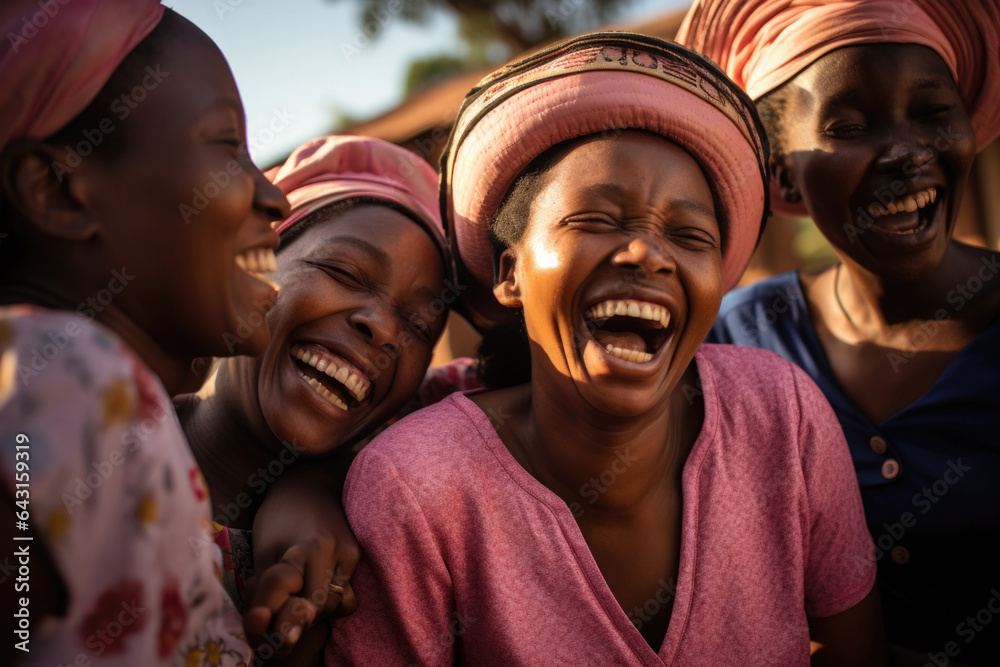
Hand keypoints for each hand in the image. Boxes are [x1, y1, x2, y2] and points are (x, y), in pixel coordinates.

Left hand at [242, 456, 358, 656]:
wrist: (310, 486)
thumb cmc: (279, 517)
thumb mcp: (263, 548)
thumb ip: (266, 586)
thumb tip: (263, 625)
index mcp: (304, 547)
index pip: (292, 595)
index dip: (274, 613)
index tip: (260, 622)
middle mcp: (332, 551)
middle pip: (317, 607)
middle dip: (296, 620)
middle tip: (278, 620)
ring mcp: (349, 553)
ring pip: (335, 605)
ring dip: (314, 615)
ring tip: (295, 607)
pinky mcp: (357, 555)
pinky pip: (348, 596)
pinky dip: (333, 607)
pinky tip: (316, 601)